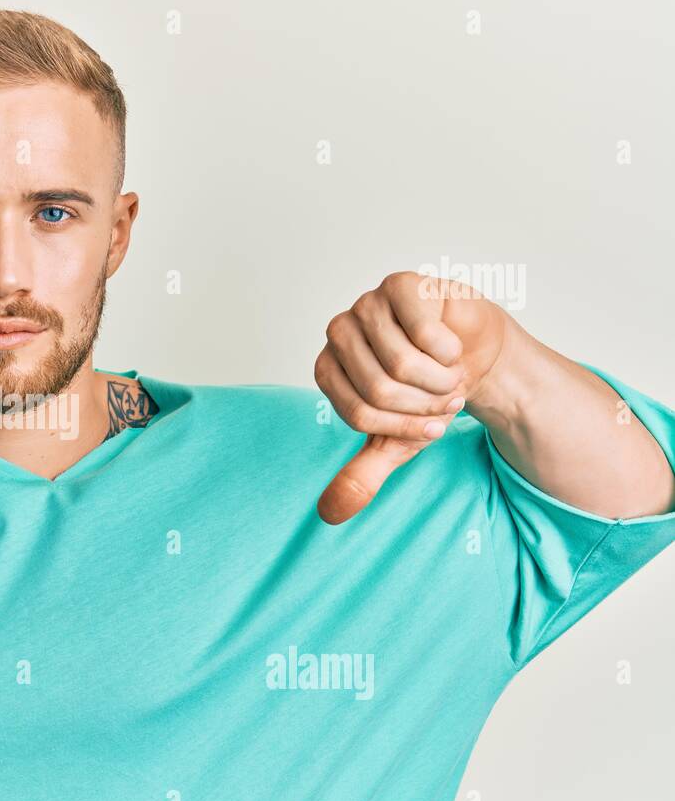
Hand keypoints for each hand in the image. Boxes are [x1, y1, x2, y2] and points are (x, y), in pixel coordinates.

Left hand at [313, 271, 510, 524]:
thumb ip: (362, 475)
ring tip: (447, 373)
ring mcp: (367, 304)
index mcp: (327, 369)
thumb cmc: (426, 394)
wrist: (473, 356)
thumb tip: (330, 515)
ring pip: (403, 363)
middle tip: (441, 397)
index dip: (404, 426)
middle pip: (379, 388)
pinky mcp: (400, 285)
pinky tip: (451, 345)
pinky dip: (449, 351)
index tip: (427, 424)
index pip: (360, 413)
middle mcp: (339, 332)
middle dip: (424, 404)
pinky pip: (425, 333)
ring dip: (440, 380)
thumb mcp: (396, 442)